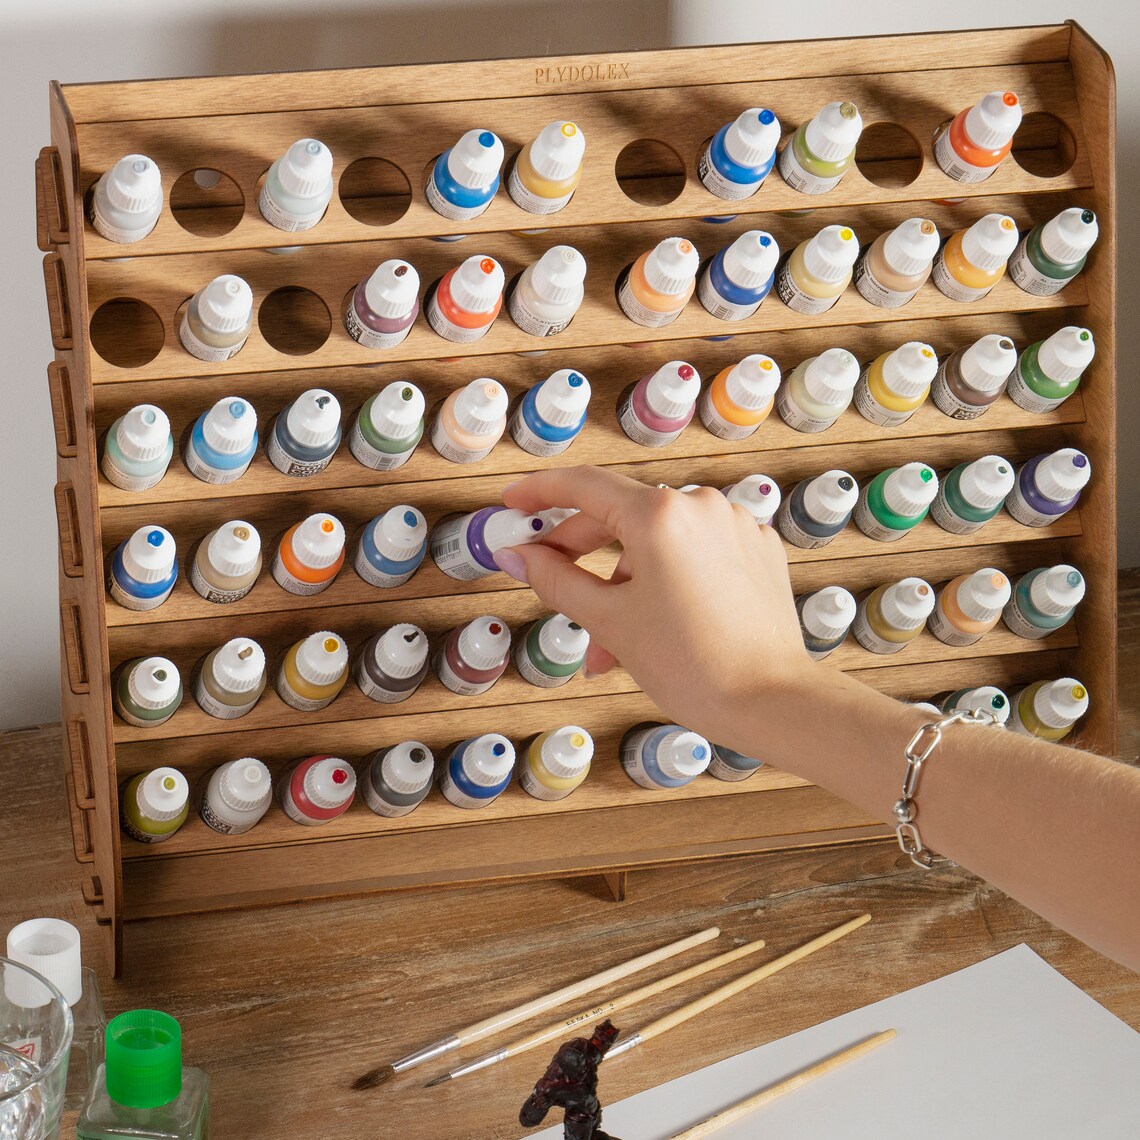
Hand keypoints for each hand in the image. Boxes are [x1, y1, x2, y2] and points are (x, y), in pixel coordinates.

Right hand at [493, 466, 822, 748]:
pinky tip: (658, 624)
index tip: (513, 502)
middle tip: (549, 580)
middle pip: (621, 515)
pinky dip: (668, 580)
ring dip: (626, 583)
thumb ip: (555, 579)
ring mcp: (735, 525)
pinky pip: (695, 553)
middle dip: (581, 554)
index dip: (540, 492)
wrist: (772, 701)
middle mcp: (701, 505)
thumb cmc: (693, 665)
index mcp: (660, 514)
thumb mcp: (609, 620)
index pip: (583, 485)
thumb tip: (515, 554)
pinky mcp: (758, 550)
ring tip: (610, 645)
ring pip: (658, 542)